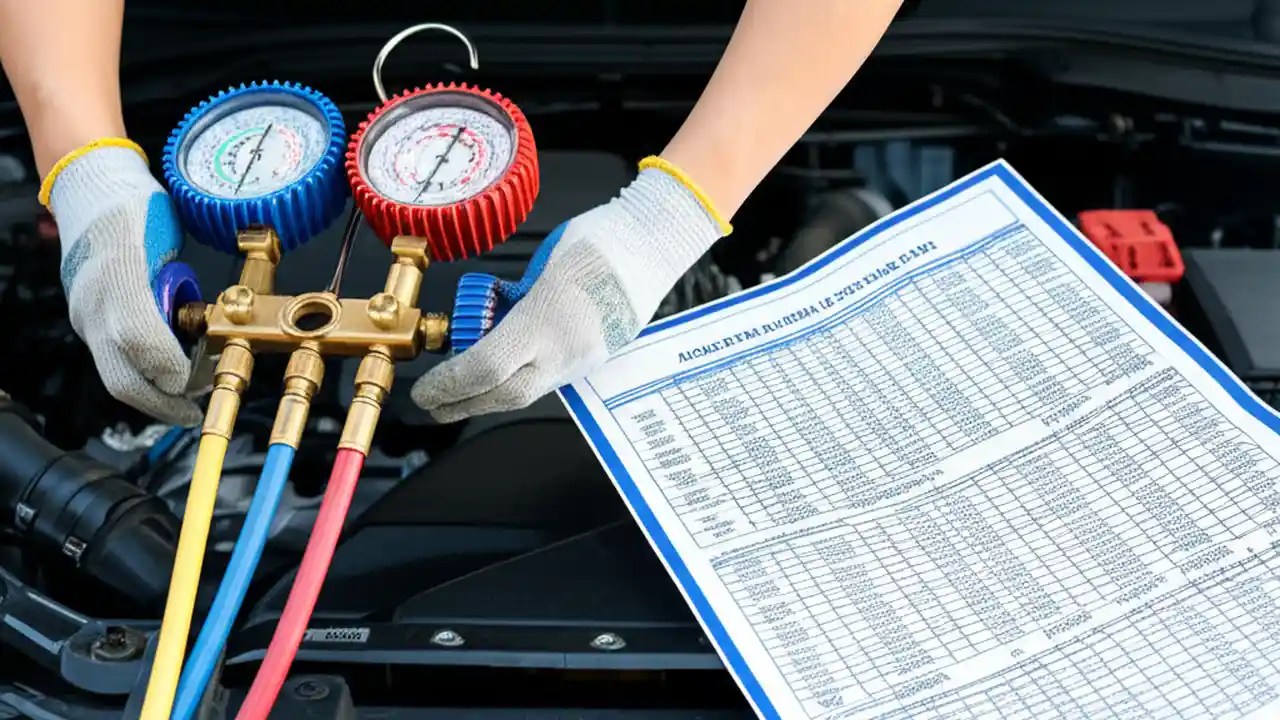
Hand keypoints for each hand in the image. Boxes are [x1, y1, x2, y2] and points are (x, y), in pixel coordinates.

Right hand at [45, 141, 201, 425]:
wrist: (91, 191)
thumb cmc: (135, 211)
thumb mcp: (168, 243)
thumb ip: (180, 290)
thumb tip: (202, 334)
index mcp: (120, 284)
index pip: (146, 348)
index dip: (176, 375)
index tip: (201, 384)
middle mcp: (96, 308)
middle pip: (123, 380)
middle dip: (163, 405)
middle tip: (192, 410)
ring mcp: (86, 316)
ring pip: (115, 374)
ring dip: (151, 393)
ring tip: (183, 397)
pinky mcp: (85, 318)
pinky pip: (110, 359)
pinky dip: (138, 374)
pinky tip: (162, 375)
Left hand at [411, 160, 730, 422]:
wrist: (656, 243)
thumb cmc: (602, 240)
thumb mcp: (542, 264)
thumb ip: (511, 298)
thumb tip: (483, 320)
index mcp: (549, 319)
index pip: (487, 367)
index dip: (449, 385)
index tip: (426, 390)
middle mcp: (569, 349)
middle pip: (505, 396)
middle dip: (463, 405)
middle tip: (434, 404)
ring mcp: (585, 359)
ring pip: (526, 394)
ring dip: (489, 396)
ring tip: (461, 391)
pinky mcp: (595, 358)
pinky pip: (547, 380)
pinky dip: (517, 381)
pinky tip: (502, 373)